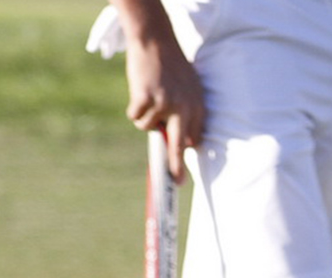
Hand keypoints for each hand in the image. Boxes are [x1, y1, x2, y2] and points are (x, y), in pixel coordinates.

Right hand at [122, 33, 203, 178]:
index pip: (194, 138)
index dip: (185, 154)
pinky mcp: (145, 98)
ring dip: (144, 117)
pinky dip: (133, 109)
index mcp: (197, 106)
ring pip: (148, 128)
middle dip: (176, 166)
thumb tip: (184, 143)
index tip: (182, 173)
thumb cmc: (171, 65)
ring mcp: (164, 103)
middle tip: (176, 182)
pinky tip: (139, 92)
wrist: (155, 41)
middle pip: (178, 145)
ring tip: (149, 95)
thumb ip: (188, 113)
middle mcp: (184, 107)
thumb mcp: (189, 88)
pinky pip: (135, 117)